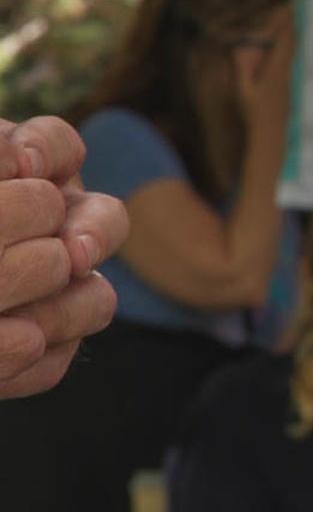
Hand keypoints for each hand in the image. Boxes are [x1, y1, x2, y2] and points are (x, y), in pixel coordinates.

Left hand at [0, 117, 126, 398]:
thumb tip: (5, 158)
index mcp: (14, 177)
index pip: (57, 148)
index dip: (47, 153)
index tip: (17, 165)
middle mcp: (46, 229)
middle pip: (104, 219)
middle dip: (88, 233)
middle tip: (68, 252)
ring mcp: (50, 290)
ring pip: (95, 296)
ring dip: (68, 307)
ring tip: (27, 326)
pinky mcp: (36, 346)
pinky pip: (56, 358)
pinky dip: (29, 362)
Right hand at [233, 6, 294, 133]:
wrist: (270, 133)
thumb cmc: (253, 111)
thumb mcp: (243, 88)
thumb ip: (243, 67)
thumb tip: (241, 47)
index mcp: (275, 71)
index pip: (284, 43)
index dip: (286, 24)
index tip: (286, 7)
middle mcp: (285, 73)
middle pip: (291, 45)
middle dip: (289, 25)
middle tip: (287, 7)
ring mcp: (287, 80)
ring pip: (291, 53)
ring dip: (288, 37)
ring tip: (284, 20)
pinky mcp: (286, 86)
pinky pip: (287, 62)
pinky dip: (285, 49)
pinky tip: (279, 47)